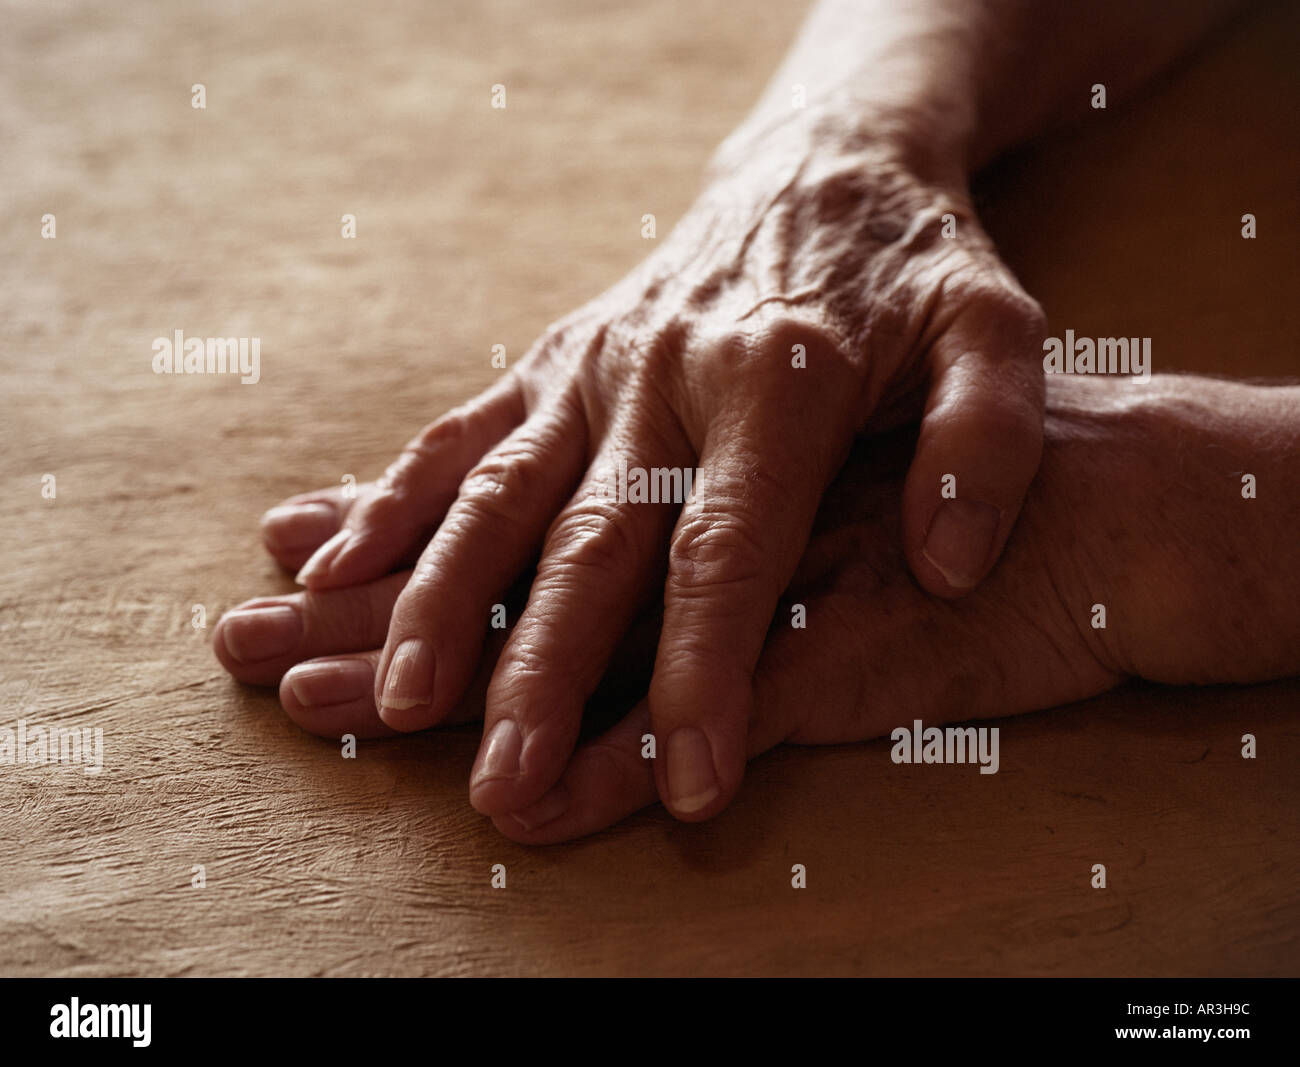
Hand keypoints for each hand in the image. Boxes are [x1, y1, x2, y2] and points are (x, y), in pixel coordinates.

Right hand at [281, 107, 1046, 824]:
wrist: (823, 166)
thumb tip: (945, 565)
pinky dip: (390, 503)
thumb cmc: (914, 266)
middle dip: (542, 674)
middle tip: (504, 788)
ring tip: (392, 704)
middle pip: (591, 543)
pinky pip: (459, 434)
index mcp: (781, 379)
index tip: (692, 784)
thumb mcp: (996, 329)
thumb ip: (985, 444)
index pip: (730, 553)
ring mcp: (596, 368)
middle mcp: (667, 376)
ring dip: (438, 600)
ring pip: (499, 495)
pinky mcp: (553, 360)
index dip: (706, 674)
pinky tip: (326, 567)